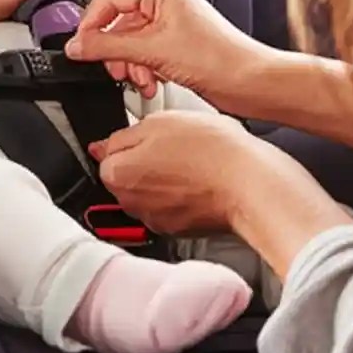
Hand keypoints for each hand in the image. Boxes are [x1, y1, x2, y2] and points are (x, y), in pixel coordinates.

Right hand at [66, 0, 270, 104]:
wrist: (248, 82)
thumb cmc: (218, 58)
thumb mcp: (152, 50)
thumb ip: (107, 46)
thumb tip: (77, 45)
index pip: (107, 0)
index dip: (90, 26)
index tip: (80, 49)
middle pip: (115, 24)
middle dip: (115, 53)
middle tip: (118, 69)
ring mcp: (168, 21)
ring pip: (127, 43)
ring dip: (129, 65)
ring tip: (141, 79)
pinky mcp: (173, 42)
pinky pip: (142, 53)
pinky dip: (142, 69)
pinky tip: (151, 82)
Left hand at [89, 111, 271, 234]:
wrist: (251, 183)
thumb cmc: (210, 151)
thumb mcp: (158, 122)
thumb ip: (121, 136)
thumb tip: (101, 147)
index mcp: (118, 175)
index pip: (108, 157)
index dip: (132, 144)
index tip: (151, 139)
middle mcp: (131, 204)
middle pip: (128, 178)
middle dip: (145, 164)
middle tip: (175, 148)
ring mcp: (156, 220)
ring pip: (150, 195)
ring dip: (165, 181)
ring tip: (192, 164)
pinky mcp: (181, 230)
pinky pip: (173, 209)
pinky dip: (183, 197)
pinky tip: (202, 181)